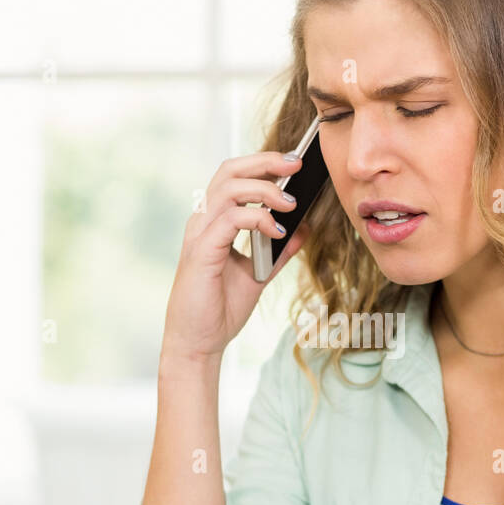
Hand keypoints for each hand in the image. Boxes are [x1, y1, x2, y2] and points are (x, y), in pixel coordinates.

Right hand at [161, 149, 312, 364]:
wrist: (198, 342)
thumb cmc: (219, 309)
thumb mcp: (259, 274)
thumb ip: (278, 250)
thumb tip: (304, 228)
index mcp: (214, 222)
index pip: (235, 177)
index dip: (263, 163)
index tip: (294, 163)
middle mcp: (203, 222)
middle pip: (229, 171)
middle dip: (265, 162)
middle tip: (296, 164)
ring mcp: (200, 235)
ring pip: (229, 189)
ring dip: (265, 189)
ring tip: (290, 203)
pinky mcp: (202, 252)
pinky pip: (230, 220)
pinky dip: (258, 218)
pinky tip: (277, 230)